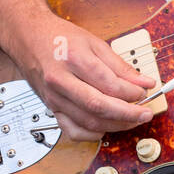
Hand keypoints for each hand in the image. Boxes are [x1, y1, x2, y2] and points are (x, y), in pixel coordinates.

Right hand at [0, 9, 157, 142]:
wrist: (29, 38)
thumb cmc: (60, 38)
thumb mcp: (94, 43)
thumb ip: (120, 65)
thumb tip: (143, 82)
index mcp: (74, 59)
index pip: (109, 84)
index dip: (131, 92)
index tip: (145, 92)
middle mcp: (61, 80)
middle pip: (98, 106)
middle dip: (127, 114)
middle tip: (145, 113)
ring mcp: (54, 97)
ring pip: (88, 122)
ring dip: (114, 125)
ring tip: (131, 120)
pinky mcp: (51, 108)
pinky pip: (72, 130)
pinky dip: (91, 134)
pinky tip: (106, 128)